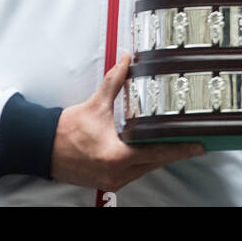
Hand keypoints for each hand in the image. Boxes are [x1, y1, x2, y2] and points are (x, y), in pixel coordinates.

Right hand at [51, 52, 203, 191]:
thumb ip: (114, 81)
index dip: (180, 148)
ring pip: (146, 169)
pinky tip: (152, 151)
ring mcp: (112, 180)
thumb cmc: (66, 132)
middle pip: (155, 163)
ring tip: (177, 144)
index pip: (157, 152)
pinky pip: (134, 172)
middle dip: (174, 151)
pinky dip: (145, 161)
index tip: (198, 145)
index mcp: (117, 157)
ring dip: (159, 157)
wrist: (43, 148)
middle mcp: (117, 173)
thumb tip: (126, 60)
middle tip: (195, 142)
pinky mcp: (107, 180)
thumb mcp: (95, 105)